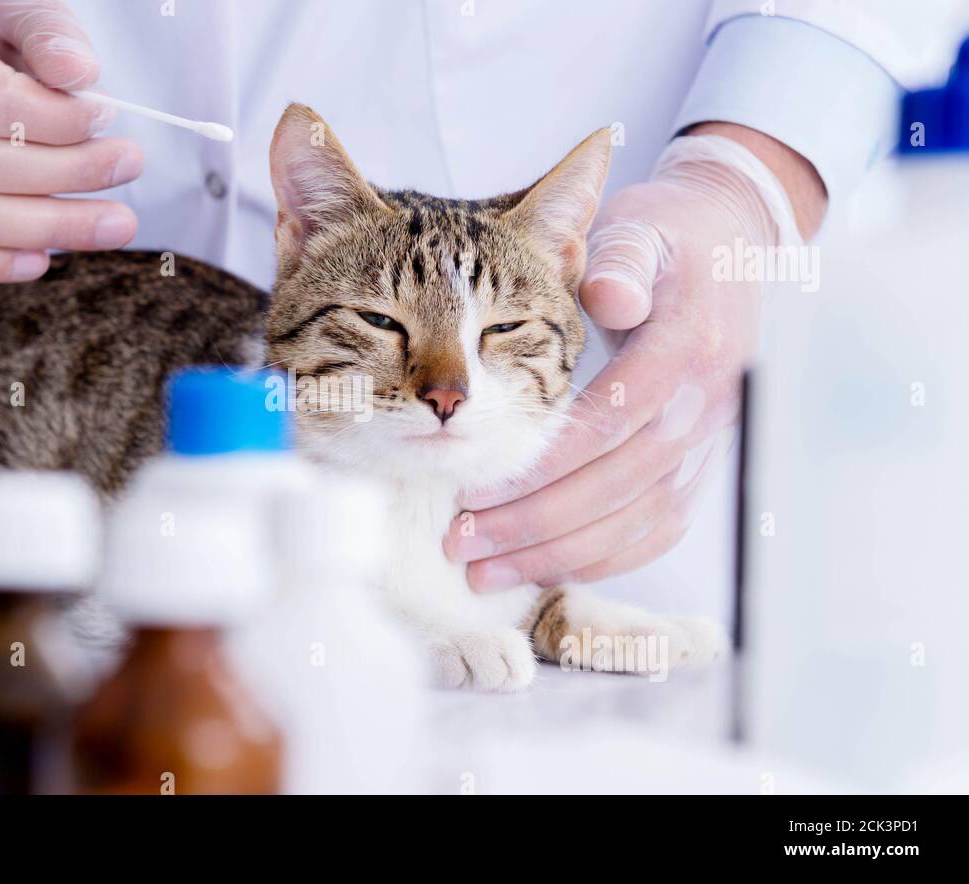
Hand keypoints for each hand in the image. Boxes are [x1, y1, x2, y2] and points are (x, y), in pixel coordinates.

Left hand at [444, 124, 823, 589]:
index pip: (610, 423)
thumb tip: (611, 298)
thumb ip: (622, 260)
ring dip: (560, 554)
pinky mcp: (702, 462)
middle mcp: (706, 405)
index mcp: (686, 349)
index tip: (475, 491)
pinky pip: (660, 527)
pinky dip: (604, 557)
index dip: (542, 466)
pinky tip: (547, 568)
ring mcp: (710, 440)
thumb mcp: (643, 227)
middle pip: (618, 485)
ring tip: (487, 572)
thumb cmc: (670, 238)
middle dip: (535, 524)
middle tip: (463, 545)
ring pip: (638, 520)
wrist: (737, 246)